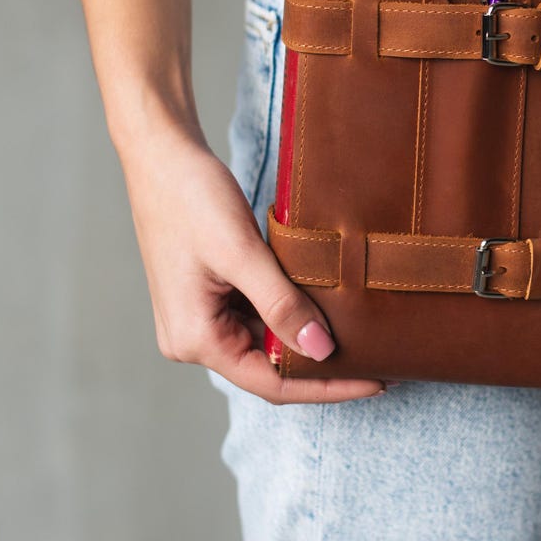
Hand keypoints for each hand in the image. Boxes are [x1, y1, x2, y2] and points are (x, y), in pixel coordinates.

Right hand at [119, 123, 387, 403]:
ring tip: (361, 333)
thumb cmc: (191, 197)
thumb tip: (322, 351)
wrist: (161, 154)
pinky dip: (290, 309)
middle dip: (321, 363)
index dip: (325, 385)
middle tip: (379, 357)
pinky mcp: (210, 292)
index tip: (376, 380)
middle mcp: (193, 337)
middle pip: (268, 365)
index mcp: (195, 339)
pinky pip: (256, 312)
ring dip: (307, 334)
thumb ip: (282, 304)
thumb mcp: (242, 252)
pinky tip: (326, 302)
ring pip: (266, 338)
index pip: (271, 381)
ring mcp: (200, 315)